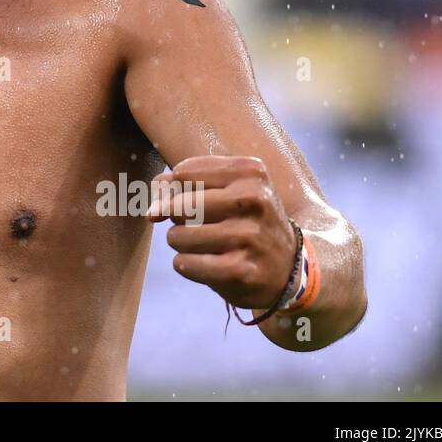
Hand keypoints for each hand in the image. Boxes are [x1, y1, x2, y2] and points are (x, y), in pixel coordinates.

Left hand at [148, 154, 296, 310]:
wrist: (289, 266)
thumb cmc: (245, 219)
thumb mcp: (226, 189)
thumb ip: (182, 184)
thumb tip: (152, 210)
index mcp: (249, 171)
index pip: (182, 173)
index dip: (172, 190)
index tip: (181, 200)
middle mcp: (253, 199)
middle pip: (177, 205)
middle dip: (176, 218)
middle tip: (197, 225)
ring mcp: (248, 236)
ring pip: (176, 236)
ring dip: (181, 243)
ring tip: (206, 244)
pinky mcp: (240, 270)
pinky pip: (184, 264)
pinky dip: (187, 265)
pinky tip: (207, 263)